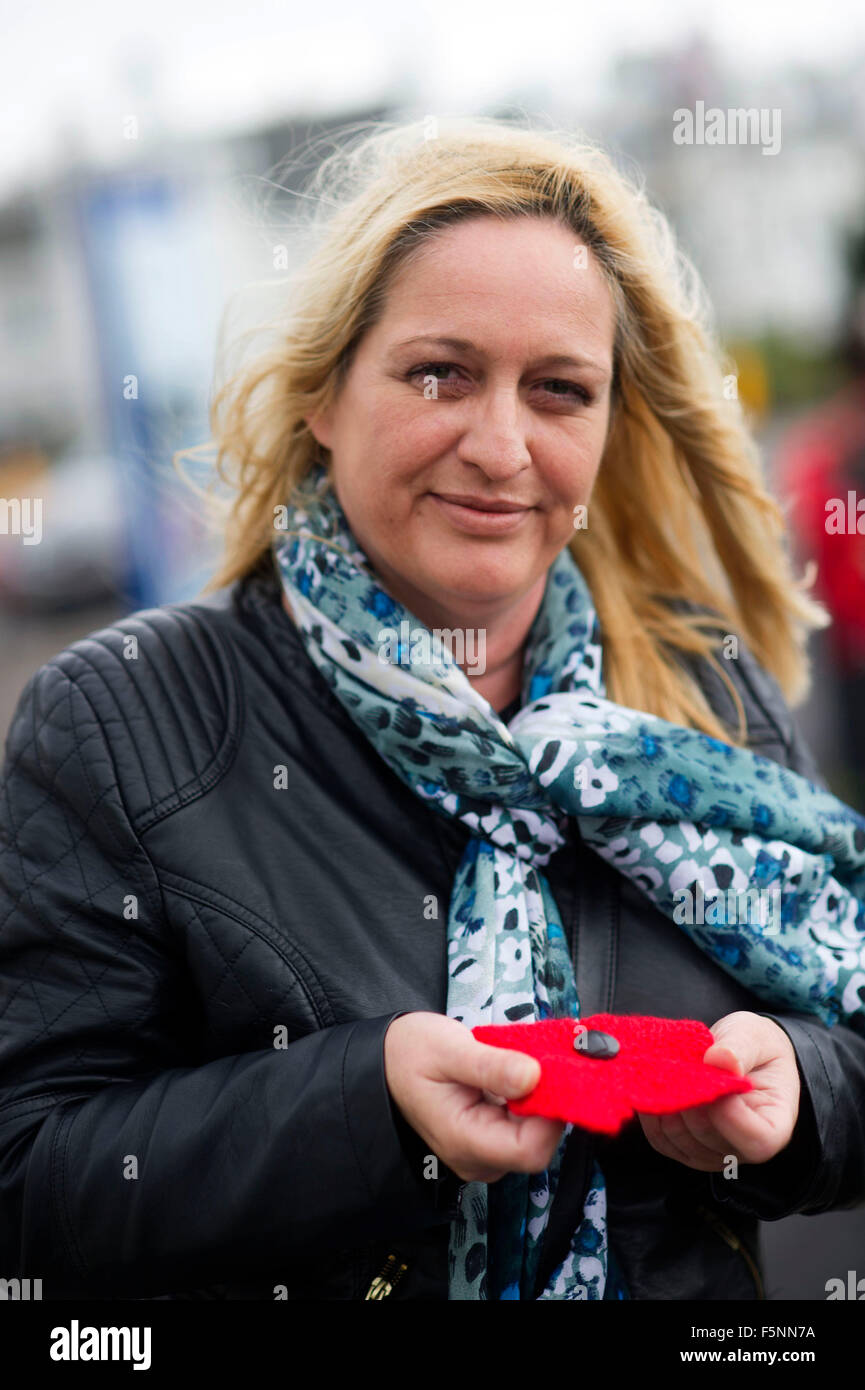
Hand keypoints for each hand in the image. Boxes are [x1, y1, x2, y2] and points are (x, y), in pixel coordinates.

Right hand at [384, 1011, 564, 1182]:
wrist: (384, 1062)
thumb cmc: (409, 1054)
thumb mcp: (448, 1050)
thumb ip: (491, 1066)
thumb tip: (535, 1076)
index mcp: (465, 1141)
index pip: (529, 1150)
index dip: (551, 1115)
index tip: (551, 1074)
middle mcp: (477, 1158)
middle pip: (537, 1145)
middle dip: (548, 1103)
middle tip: (540, 1059)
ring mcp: (484, 1152)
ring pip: (534, 1136)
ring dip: (539, 1099)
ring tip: (523, 1061)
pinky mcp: (489, 1139)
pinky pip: (523, 1127)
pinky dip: (530, 1099)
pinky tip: (517, 1072)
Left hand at [636, 1011, 800, 1171]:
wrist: (737, 1056)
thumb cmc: (754, 1048)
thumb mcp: (754, 1036)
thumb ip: (740, 1047)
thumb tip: (720, 1059)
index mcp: (775, 1126)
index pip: (757, 1139)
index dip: (728, 1113)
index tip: (712, 1076)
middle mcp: (744, 1149)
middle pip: (710, 1138)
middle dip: (690, 1100)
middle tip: (679, 1064)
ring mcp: (713, 1154)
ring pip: (680, 1141)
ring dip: (668, 1105)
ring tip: (668, 1072)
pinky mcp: (686, 1149)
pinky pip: (661, 1141)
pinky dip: (653, 1115)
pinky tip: (655, 1088)